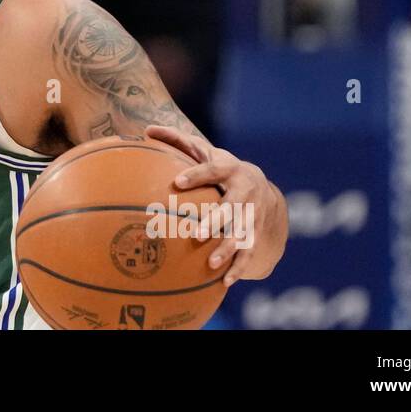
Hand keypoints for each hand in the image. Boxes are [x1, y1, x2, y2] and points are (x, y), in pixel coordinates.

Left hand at [145, 124, 284, 287]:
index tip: (177, 182)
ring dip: (227, 249)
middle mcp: (246, 192)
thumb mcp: (206, 152)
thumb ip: (179, 141)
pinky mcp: (257, 235)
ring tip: (211, 263)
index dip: (196, 175)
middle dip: (217, 220)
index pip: (213, 170)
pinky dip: (238, 267)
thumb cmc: (221, 170)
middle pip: (233, 207)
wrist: (263, 189)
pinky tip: (225, 282)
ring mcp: (253, 215)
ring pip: (242, 234)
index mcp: (231, 170)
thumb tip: (147, 129)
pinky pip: (249, 254)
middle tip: (197, 232)